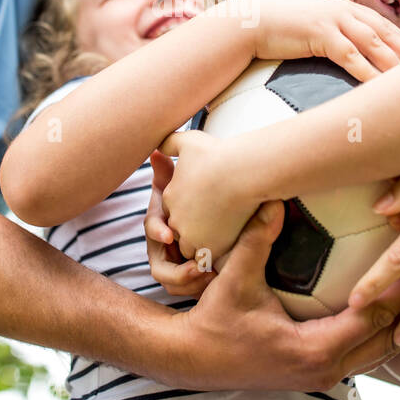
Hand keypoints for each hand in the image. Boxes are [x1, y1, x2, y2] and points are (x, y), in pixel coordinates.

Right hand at [146, 150, 216, 296]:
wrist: (216, 213)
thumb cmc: (195, 197)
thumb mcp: (180, 184)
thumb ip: (168, 171)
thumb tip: (155, 151)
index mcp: (159, 225)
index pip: (153, 230)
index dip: (159, 231)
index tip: (171, 234)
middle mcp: (163, 250)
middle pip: (162, 268)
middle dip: (178, 270)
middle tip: (198, 268)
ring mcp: (175, 266)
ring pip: (175, 285)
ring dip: (190, 282)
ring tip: (211, 276)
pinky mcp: (191, 280)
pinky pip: (190, 290)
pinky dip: (199, 287)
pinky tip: (218, 280)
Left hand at [156, 129, 255, 261]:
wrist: (241, 171)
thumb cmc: (218, 153)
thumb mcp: (188, 141)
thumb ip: (170, 143)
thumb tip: (157, 147)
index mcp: (169, 197)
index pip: (174, 209)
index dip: (191, 207)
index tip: (208, 200)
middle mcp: (175, 219)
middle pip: (182, 229)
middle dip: (193, 228)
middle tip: (214, 220)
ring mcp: (191, 236)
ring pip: (192, 246)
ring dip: (202, 242)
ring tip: (221, 233)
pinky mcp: (209, 248)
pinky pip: (207, 258)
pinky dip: (215, 252)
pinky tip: (228, 241)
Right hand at [156, 197, 399, 391]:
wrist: (194, 360)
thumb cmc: (215, 323)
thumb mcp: (235, 280)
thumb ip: (257, 241)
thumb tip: (273, 201)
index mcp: (313, 350)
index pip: (372, 320)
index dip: (398, 291)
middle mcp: (325, 369)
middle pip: (386, 339)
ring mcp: (322, 376)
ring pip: (377, 352)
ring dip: (399, 321)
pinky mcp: (316, 374)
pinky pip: (361, 354)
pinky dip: (378, 332)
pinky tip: (387, 307)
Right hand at [212, 0, 399, 81]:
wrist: (249, 21)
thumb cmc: (280, 27)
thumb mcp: (314, 24)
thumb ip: (335, 32)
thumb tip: (350, 50)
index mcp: (346, 7)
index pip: (385, 26)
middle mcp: (345, 10)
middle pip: (387, 33)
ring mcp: (333, 20)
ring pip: (375, 44)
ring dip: (396, 64)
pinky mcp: (320, 33)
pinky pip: (351, 55)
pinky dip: (368, 71)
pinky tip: (381, 87)